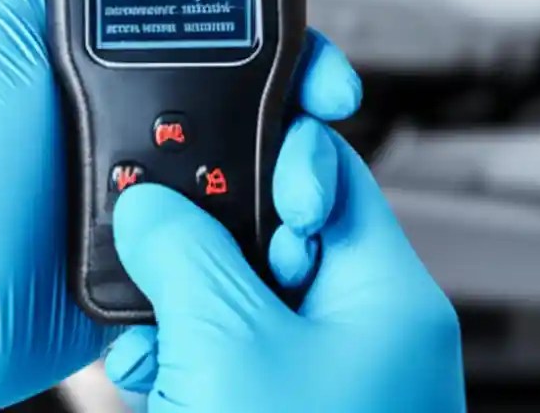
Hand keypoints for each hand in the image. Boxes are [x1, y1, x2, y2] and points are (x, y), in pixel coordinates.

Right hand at [104, 121, 466, 412]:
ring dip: (184, 317)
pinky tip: (155, 386)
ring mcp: (332, 384)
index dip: (267, 154)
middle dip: (206, 251)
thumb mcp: (229, 348)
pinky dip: (190, 367)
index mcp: (388, 295)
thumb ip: (186, 256)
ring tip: (151, 349)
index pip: (335, 178)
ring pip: (246, 308)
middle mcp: (369, 334)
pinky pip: (236, 367)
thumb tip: (152, 204)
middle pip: (280, 242)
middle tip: (154, 260)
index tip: (201, 153)